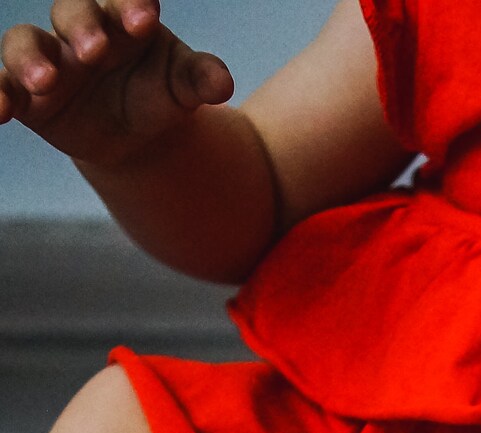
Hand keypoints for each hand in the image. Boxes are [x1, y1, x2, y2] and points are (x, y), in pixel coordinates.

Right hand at [0, 0, 231, 169]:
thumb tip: (221, 83)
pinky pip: (4, 84)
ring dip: (30, 58)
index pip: (122, 1)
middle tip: (94, 51)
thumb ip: (199, 80)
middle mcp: (80, 29)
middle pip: (70, 12)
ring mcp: (49, 58)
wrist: (136, 134)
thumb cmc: (160, 95)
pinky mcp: (27, 93)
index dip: (130, 5)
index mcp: (123, 18)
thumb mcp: (182, 89)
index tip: (145, 19)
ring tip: (45, 80)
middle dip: (81, 27)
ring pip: (25, 41)